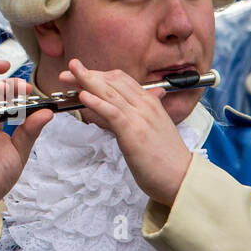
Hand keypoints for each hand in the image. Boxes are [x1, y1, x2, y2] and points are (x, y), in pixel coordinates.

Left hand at [59, 58, 190, 206]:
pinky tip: (82, 96)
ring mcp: (140, 117)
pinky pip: (112, 112)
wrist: (182, 177)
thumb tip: (125, 106)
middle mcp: (145, 105)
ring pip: (110, 92)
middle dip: (88, 75)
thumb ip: (136, 116)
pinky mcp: (134, 131)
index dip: (99, 74)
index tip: (81, 74)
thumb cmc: (166, 159)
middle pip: (113, 81)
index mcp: (150, 102)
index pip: (121, 80)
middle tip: (67, 72)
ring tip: (68, 75)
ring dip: (86, 81)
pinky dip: (96, 102)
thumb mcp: (151, 130)